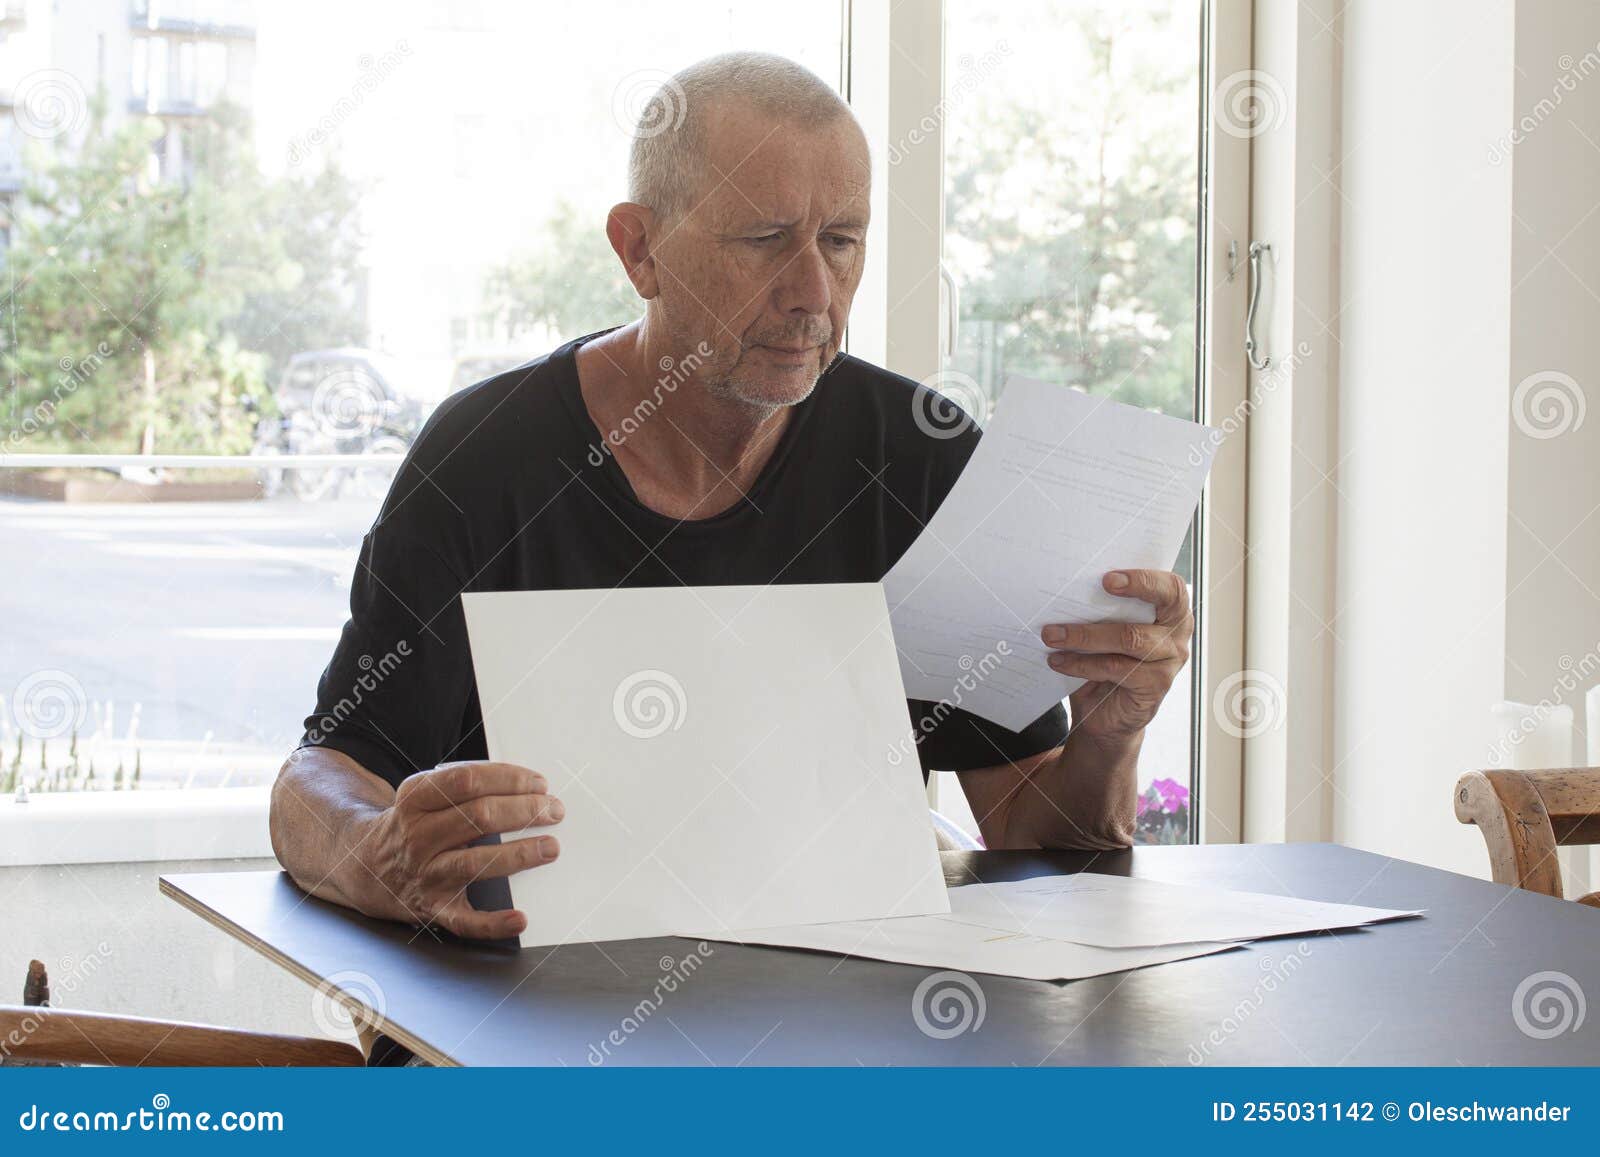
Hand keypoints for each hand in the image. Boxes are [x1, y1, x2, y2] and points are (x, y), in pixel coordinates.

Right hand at [352, 761, 562, 939]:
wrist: (364, 868)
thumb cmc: (413, 825)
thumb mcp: (423, 795)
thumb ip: (463, 786)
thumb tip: (526, 788)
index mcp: (415, 799)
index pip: (467, 781)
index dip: (509, 779)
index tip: (540, 783)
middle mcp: (417, 836)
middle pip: (478, 817)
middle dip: (524, 811)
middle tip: (555, 811)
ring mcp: (424, 874)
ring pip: (476, 863)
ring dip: (519, 854)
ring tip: (551, 847)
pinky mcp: (432, 909)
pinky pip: (464, 921)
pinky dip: (493, 923)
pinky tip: (520, 919)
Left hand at [1040, 569, 1191, 746]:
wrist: (1106, 715)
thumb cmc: (1107, 661)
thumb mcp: (1108, 629)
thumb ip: (1105, 609)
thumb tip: (1071, 587)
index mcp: (1171, 612)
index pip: (1171, 587)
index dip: (1144, 579)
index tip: (1108, 578)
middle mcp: (1176, 635)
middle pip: (1160, 606)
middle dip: (1123, 594)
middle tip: (1086, 591)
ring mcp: (1169, 662)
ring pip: (1129, 639)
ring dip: (1084, 635)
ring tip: (1052, 634)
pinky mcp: (1155, 686)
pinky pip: (1114, 668)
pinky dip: (1082, 663)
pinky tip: (1059, 660)